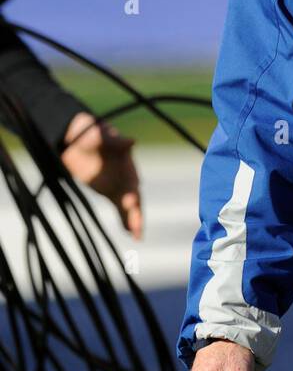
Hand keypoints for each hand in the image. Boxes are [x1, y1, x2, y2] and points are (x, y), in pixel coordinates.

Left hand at [61, 110, 142, 238]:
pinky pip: (119, 209)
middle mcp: (126, 176)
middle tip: (138, 228)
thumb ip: (114, 140)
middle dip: (136, 213)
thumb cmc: (90, 133)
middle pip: (134, 197)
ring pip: (129, 206)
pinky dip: (124, 220)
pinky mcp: (109, 192)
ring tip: (138, 237)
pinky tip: (129, 233)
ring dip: (134, 221)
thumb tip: (132, 140)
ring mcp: (119, 185)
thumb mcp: (100, 135)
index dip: (133, 191)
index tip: (131, 201)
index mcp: (126, 162)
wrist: (76, 139)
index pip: (132, 179)